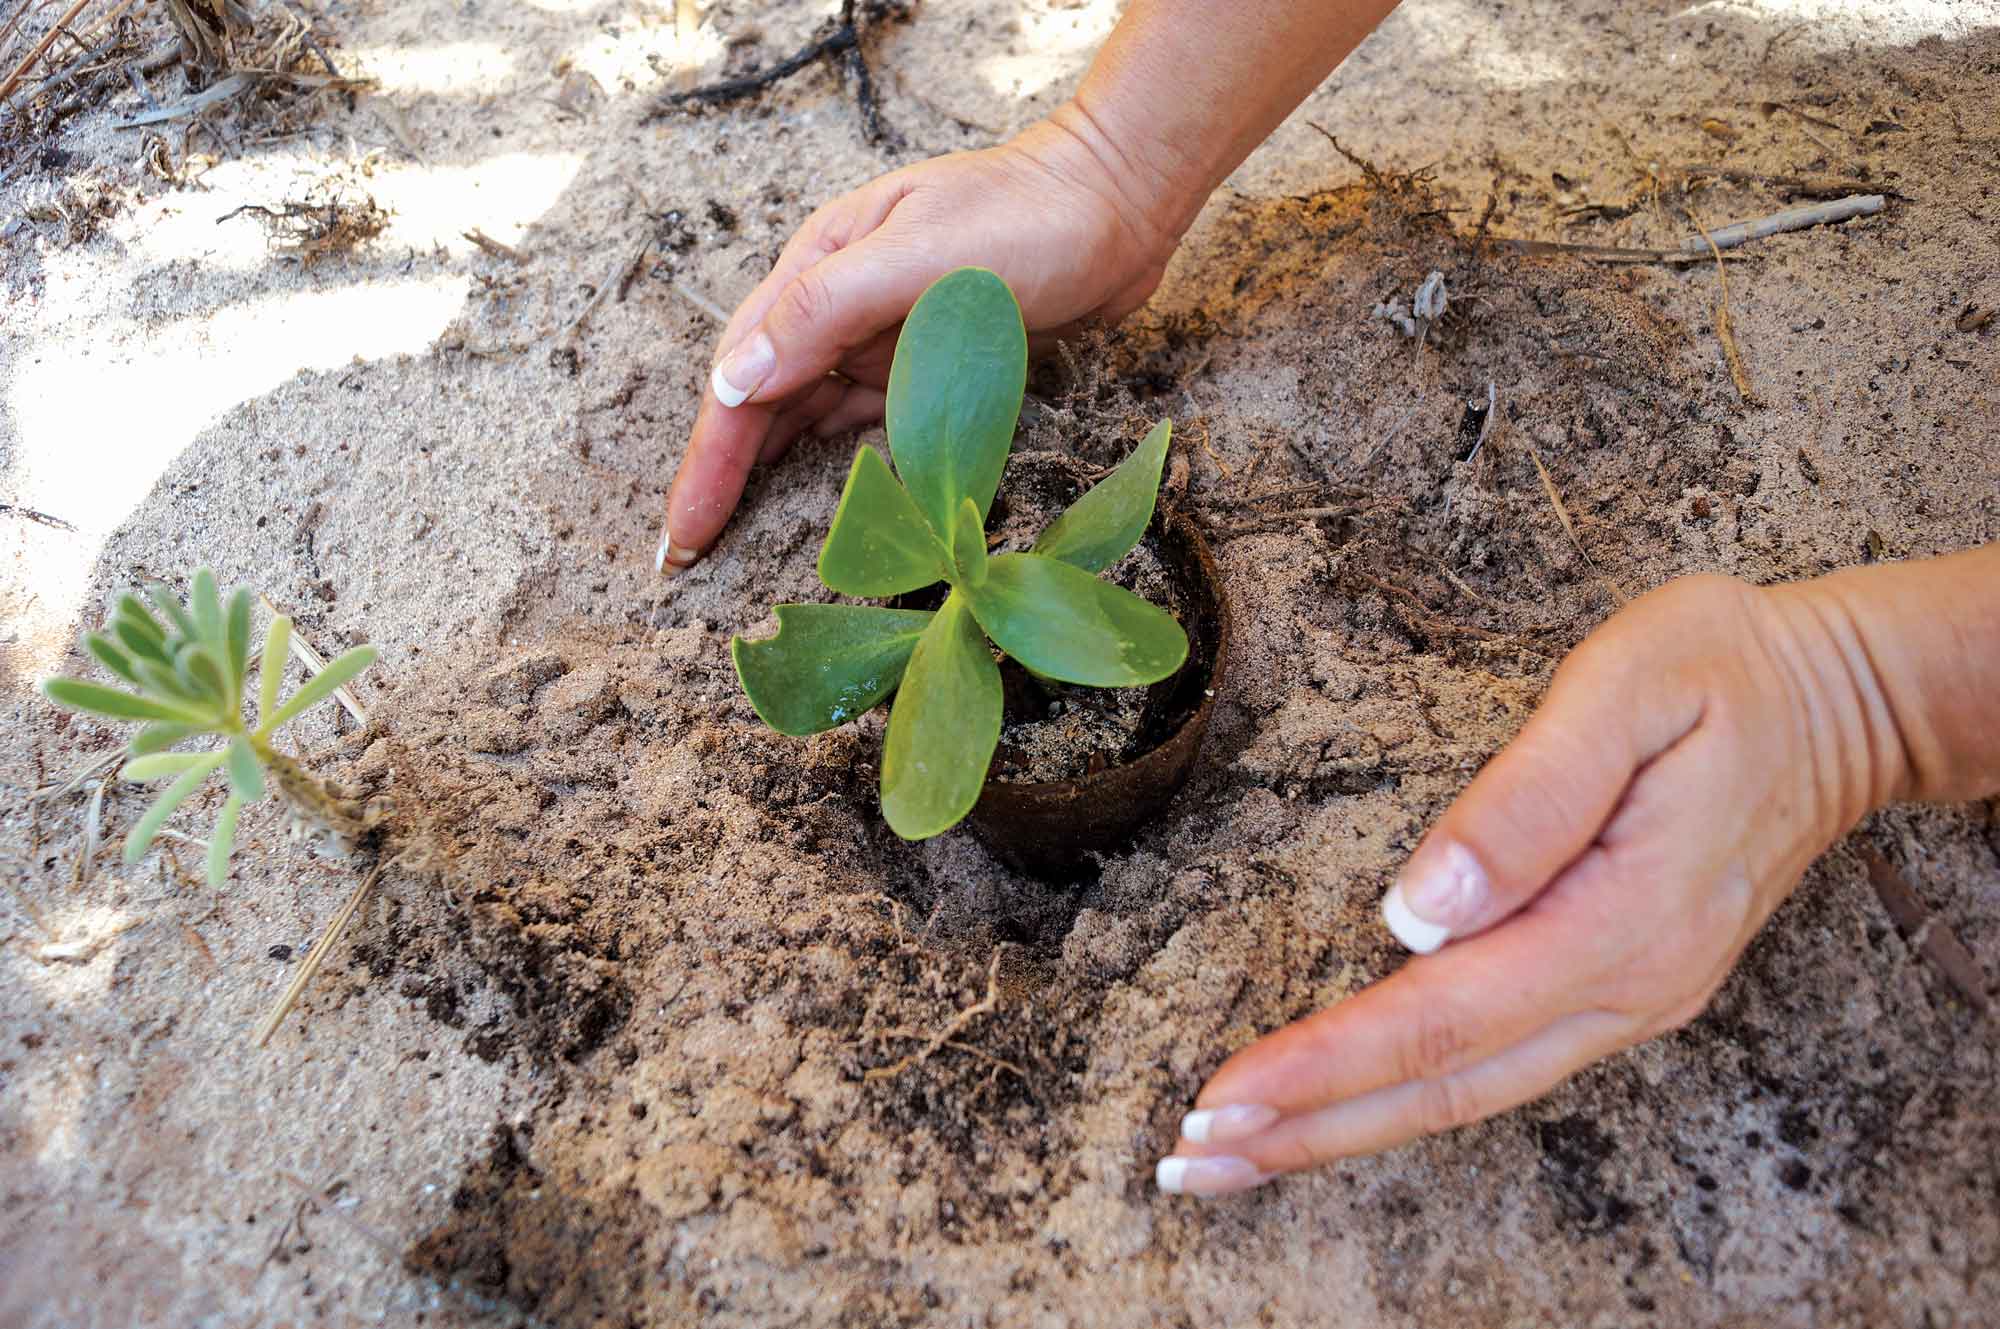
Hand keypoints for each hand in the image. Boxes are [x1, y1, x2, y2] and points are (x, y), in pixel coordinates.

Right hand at [657, 110, 1184, 575]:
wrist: (1119, 203)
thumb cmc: (1026, 217)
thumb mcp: (918, 254)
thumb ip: (823, 311)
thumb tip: (734, 380)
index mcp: (817, 267)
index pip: (740, 377)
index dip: (708, 460)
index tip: (682, 534)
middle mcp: (838, 304)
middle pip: (761, 404)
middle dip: (720, 477)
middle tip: (685, 557)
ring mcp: (882, 335)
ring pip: (805, 416)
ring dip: (764, 474)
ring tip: (729, 540)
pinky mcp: (927, 362)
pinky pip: (863, 421)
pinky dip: (831, 463)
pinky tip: (811, 500)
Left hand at [1155, 573, 1907, 1194]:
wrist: (1837, 706)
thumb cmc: (1724, 674)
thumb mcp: (1631, 689)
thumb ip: (1527, 797)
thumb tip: (1419, 906)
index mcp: (1622, 919)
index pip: (1441, 1016)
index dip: (1325, 1063)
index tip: (1224, 1096)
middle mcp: (1627, 987)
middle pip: (1445, 1086)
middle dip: (1311, 1129)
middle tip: (1193, 1161)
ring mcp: (1631, 1000)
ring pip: (1470, 1092)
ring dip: (1348, 1129)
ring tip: (1238, 1155)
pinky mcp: (1622, 988)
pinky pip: (1500, 1065)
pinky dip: (1409, 1097)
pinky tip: (1346, 1104)